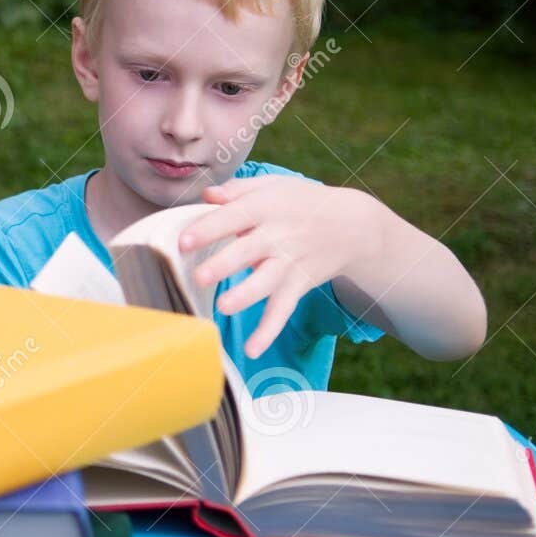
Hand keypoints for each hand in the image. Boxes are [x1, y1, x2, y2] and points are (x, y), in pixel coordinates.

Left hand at [177, 175, 381, 358]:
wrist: (352, 226)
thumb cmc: (301, 203)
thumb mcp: (273, 187)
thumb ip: (237, 190)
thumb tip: (206, 195)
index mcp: (265, 208)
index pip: (234, 217)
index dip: (209, 229)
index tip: (184, 242)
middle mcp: (277, 237)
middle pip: (248, 251)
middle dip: (224, 264)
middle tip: (199, 277)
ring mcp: (288, 263)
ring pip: (266, 282)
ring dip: (246, 295)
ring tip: (224, 306)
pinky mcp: (298, 285)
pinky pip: (282, 310)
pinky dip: (269, 330)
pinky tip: (252, 349)